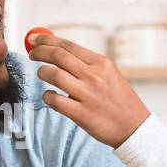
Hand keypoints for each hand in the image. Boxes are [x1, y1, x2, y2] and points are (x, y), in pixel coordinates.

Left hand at [28, 33, 151, 148]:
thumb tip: (59, 51)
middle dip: (39, 52)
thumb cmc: (119, 100)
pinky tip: (49, 96)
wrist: (135, 127)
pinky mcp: (82, 114)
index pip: (69, 46)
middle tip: (31, 54)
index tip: (34, 39)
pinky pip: (55, 100)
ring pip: (54, 75)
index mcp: (102, 63)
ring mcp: (88, 95)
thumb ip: (87, 64)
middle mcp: (95, 76)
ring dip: (42, 72)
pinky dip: (47, 96)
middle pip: (58, 56)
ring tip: (42, 74)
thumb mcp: (110, 74)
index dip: (47, 40)